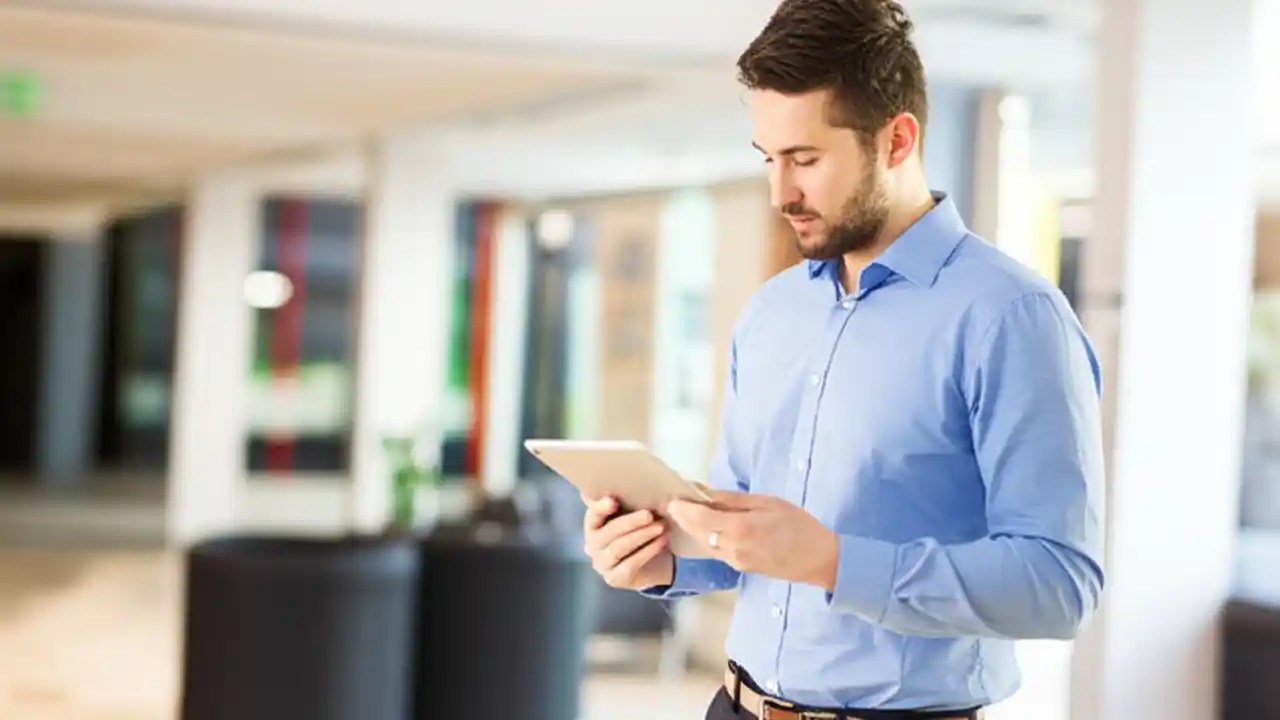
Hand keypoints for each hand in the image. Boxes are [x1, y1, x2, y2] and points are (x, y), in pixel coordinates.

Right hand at [581, 495, 674, 590]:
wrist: (655, 560)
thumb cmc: (641, 528)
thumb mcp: (635, 511)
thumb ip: (625, 497)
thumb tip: (616, 479)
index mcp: (593, 525)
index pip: (592, 516)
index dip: (600, 508)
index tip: (613, 500)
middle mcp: (592, 545)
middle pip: (608, 532)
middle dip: (629, 522)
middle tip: (650, 514)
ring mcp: (602, 564)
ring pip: (618, 548)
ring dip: (641, 536)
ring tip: (661, 526)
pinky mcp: (615, 578)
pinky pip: (630, 564)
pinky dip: (647, 551)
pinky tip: (662, 541)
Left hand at [667, 491, 838, 590]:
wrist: (819, 559)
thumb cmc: (799, 526)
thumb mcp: (768, 503)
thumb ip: (735, 500)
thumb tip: (708, 494)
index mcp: (740, 529)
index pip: (700, 519)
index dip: (683, 509)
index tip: (672, 499)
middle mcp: (733, 548)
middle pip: (697, 534)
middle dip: (683, 519)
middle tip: (673, 504)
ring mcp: (736, 561)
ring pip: (705, 545)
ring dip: (692, 531)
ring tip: (685, 514)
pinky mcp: (741, 567)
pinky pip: (716, 552)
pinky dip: (706, 539)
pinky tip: (705, 529)